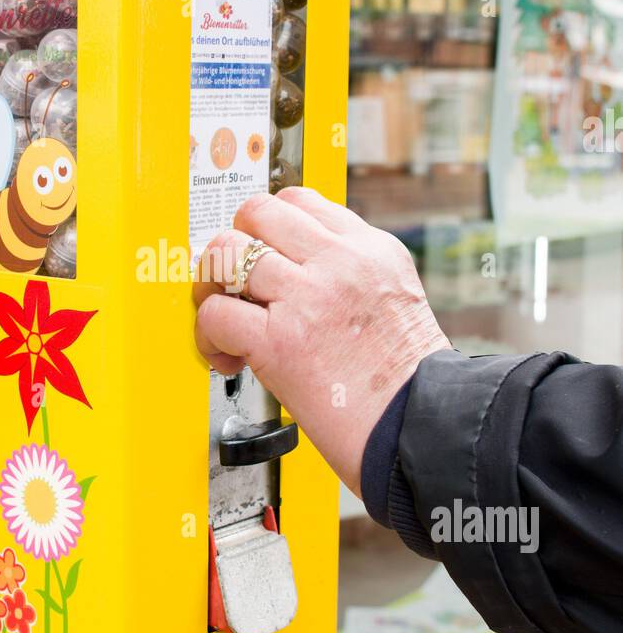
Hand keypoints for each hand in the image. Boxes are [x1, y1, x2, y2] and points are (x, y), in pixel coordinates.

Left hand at [193, 187, 449, 497]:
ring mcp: (308, 297)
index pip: (301, 202)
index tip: (262, 254)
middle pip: (258, 212)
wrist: (423, 430)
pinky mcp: (280, 340)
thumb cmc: (410, 386)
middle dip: (236, 243)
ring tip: (225, 318)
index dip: (270, 227)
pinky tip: (227, 358)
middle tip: (235, 282)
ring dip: (213, 287)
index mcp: (372, 250)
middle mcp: (340, 262)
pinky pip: (216, 313)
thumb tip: (299, 275)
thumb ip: (352, 278)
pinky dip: (208, 336)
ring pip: (227, 252)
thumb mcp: (396, 302)